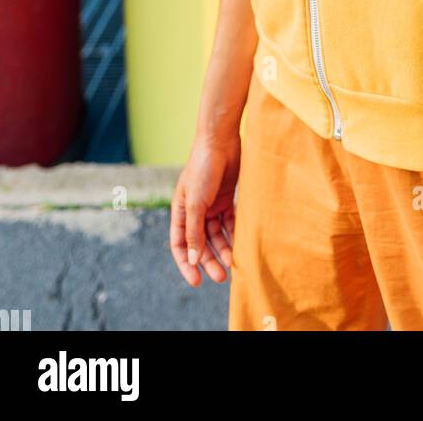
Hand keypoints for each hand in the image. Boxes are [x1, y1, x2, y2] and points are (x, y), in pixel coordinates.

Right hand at [170, 131, 240, 286]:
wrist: (221, 140)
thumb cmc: (202, 168)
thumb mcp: (195, 203)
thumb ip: (194, 231)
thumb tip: (193, 260)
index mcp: (180, 211)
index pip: (180, 245)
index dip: (186, 264)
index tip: (196, 281)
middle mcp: (195, 210)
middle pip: (201, 243)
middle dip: (209, 260)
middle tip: (221, 277)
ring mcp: (212, 205)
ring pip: (217, 235)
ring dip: (224, 249)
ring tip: (233, 263)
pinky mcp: (227, 198)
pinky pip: (230, 222)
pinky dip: (234, 233)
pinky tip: (241, 244)